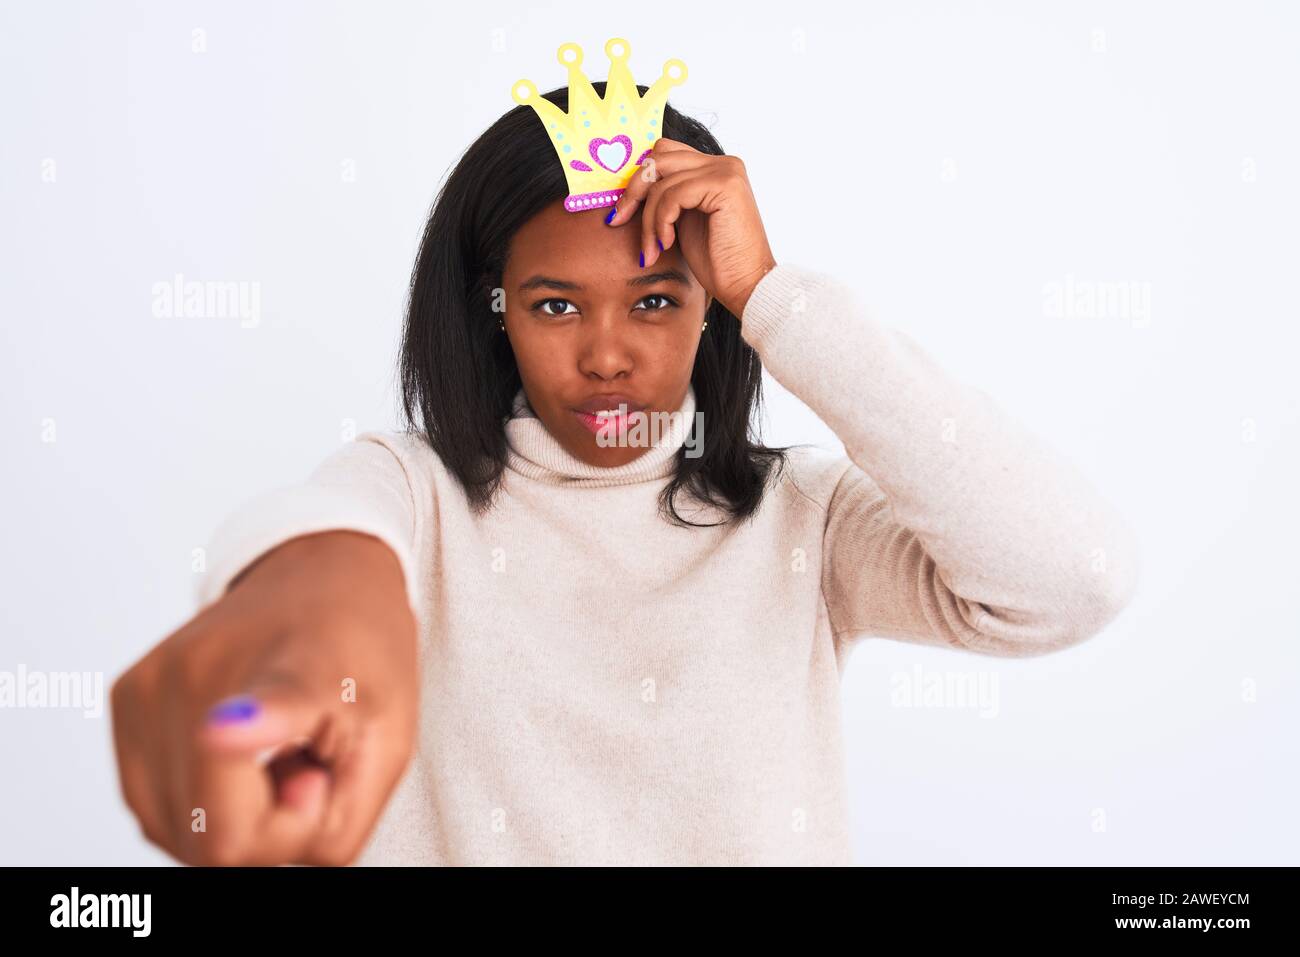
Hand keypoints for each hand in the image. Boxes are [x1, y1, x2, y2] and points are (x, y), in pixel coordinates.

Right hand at [110, 531, 418, 865]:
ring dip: (231, 818)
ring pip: (175, 832)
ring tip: (275, 754)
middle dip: (269, 829)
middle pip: (214, 839)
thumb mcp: (390, 744)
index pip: (267, 705)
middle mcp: (206, 672)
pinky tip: (238, 759)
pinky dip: (198, 803)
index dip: (243, 730)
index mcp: (298, 671)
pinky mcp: (124, 698)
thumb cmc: (363, 657)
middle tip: (307, 767)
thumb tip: (250, 844)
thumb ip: (337, 823)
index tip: (222, 728)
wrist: (324, 574)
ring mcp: (153, 685)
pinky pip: (153, 808)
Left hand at [605, 138, 777, 318]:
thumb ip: (667, 199)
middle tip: (619, 222)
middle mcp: (722, 162)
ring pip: (661, 180)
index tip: (620, 212)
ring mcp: (725, 171)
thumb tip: (630, 189)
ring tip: (652, 247)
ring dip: (647, 218)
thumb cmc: (717, 262)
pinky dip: (661, 221)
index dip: (637, 180)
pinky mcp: (724, 185)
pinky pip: (673, 195)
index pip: (663, 153)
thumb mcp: (682, 222)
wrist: (746, 285)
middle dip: (633, 192)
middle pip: (658, 158)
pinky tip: (667, 243)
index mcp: (713, 168)